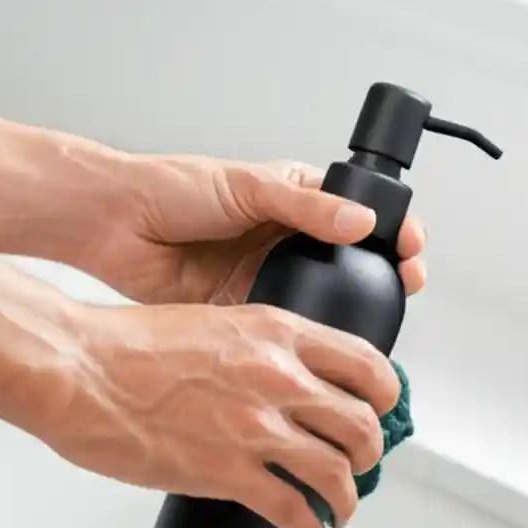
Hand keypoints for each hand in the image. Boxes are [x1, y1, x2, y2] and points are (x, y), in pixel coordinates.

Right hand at [40, 302, 400, 527]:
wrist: (82, 369)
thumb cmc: (132, 344)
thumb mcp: (219, 322)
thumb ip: (263, 348)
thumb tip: (291, 379)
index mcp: (278, 333)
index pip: (367, 364)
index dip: (386, 393)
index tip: (384, 406)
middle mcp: (279, 377)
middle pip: (361, 423)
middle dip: (370, 451)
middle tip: (361, 463)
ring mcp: (256, 427)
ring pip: (337, 471)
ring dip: (346, 495)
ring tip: (339, 505)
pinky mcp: (228, 473)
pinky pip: (292, 510)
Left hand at [79, 156, 427, 304]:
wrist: (115, 226)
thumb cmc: (170, 187)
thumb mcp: (247, 187)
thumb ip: (306, 206)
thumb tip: (360, 220)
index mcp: (296, 196)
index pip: (361, 210)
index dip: (393, 228)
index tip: (412, 246)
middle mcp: (288, 234)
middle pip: (352, 258)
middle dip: (385, 272)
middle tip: (406, 283)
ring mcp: (269, 272)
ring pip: (326, 295)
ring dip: (352, 307)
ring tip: (377, 318)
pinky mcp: (247, 307)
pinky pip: (289, 323)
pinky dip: (310, 333)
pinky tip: (325, 340)